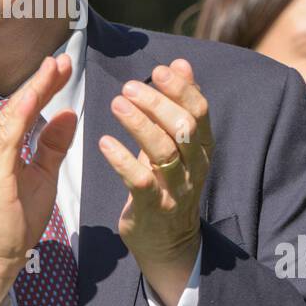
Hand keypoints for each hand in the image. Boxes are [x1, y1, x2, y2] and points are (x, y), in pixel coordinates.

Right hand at [0, 55, 77, 305]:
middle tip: (62, 58)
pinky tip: (37, 98)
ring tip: (54, 68)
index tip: (62, 66)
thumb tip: (67, 113)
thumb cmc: (14, 221)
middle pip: (17, 106)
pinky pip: (8, 138)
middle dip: (40, 81)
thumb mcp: (42, 176)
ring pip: (11, 115)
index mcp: (0, 148)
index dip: (43, 86)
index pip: (23, 109)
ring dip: (34, 90)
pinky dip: (22, 114)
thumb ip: (52, 146)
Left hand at [98, 59, 211, 305]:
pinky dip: (122, 159)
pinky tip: (104, 142)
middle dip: (157, 103)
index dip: (181, 88)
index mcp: (202, 148)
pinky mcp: (152, 209)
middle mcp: (194, 168)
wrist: (167, 243)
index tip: (159, 69)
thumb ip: (178, 103)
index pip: (200, 112)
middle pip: (183, 128)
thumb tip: (181, 62)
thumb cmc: (167, 183)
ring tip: (116, 104)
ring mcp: (175, 190)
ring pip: (163, 152)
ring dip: (139, 124)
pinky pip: (139, 182)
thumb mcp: (177, 144)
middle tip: (128, 87)